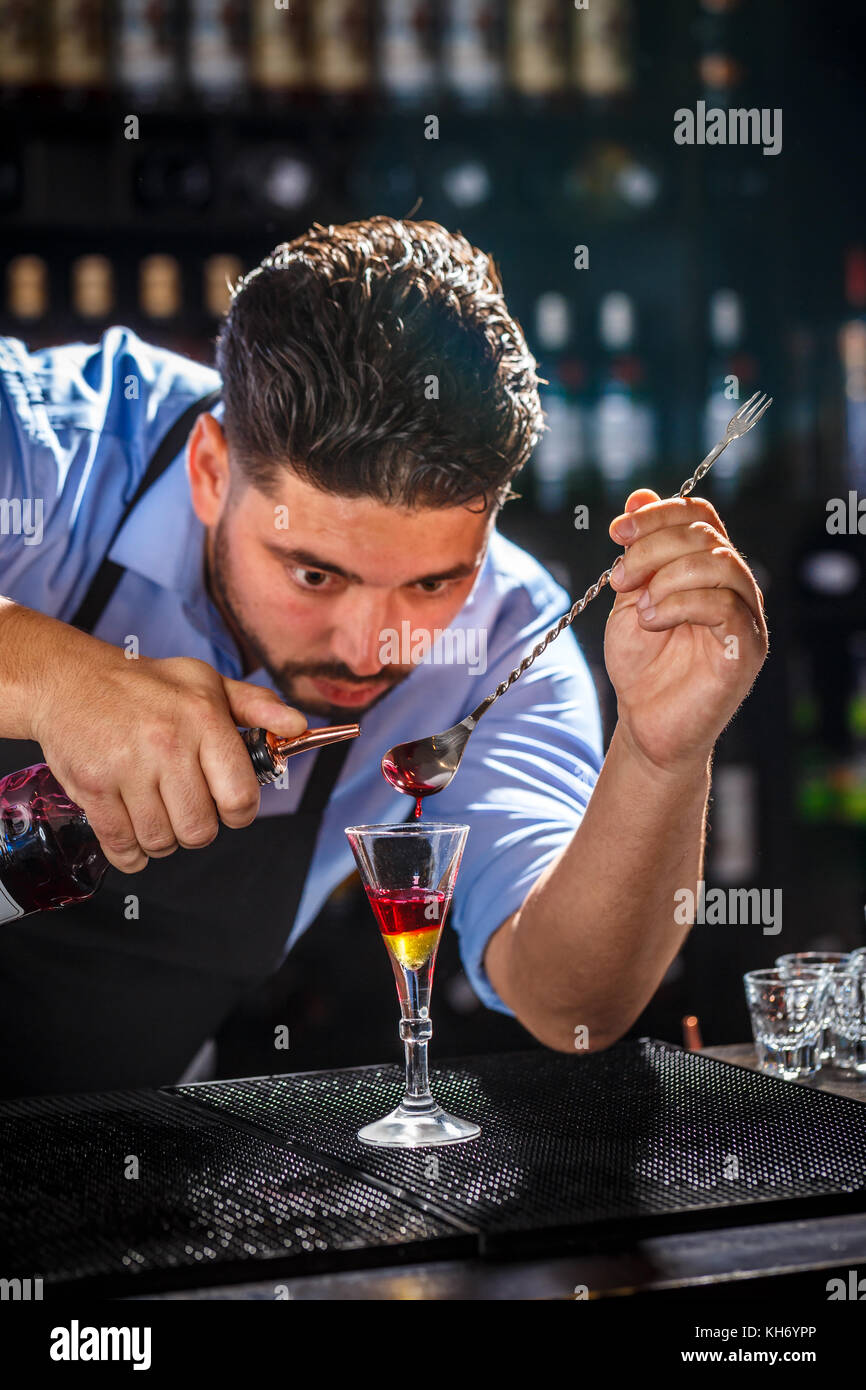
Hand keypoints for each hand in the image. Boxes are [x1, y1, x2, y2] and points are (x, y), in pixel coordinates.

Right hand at [31, 640, 306, 872]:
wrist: (70, 680)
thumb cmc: (144, 685)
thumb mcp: (206, 682)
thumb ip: (257, 706)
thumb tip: (298, 726)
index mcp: (203, 719)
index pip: (240, 796)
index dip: (239, 812)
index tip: (229, 806)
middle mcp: (167, 745)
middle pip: (200, 829)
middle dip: (198, 828)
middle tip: (187, 808)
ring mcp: (126, 769)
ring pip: (162, 842)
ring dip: (163, 840)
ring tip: (157, 813)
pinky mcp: (92, 788)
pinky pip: (122, 847)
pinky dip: (131, 854)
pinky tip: (132, 833)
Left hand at [604, 488, 767, 773]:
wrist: (645, 722)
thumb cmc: (641, 663)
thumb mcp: (631, 596)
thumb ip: (638, 550)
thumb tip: (638, 495)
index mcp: (708, 567)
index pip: (699, 515)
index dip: (658, 513)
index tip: (615, 531)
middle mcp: (734, 585)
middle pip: (704, 535)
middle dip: (651, 549)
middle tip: (618, 580)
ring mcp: (746, 615)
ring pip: (718, 563)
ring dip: (666, 577)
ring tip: (639, 608)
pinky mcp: (746, 646)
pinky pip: (724, 604)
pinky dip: (680, 604)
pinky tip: (653, 621)